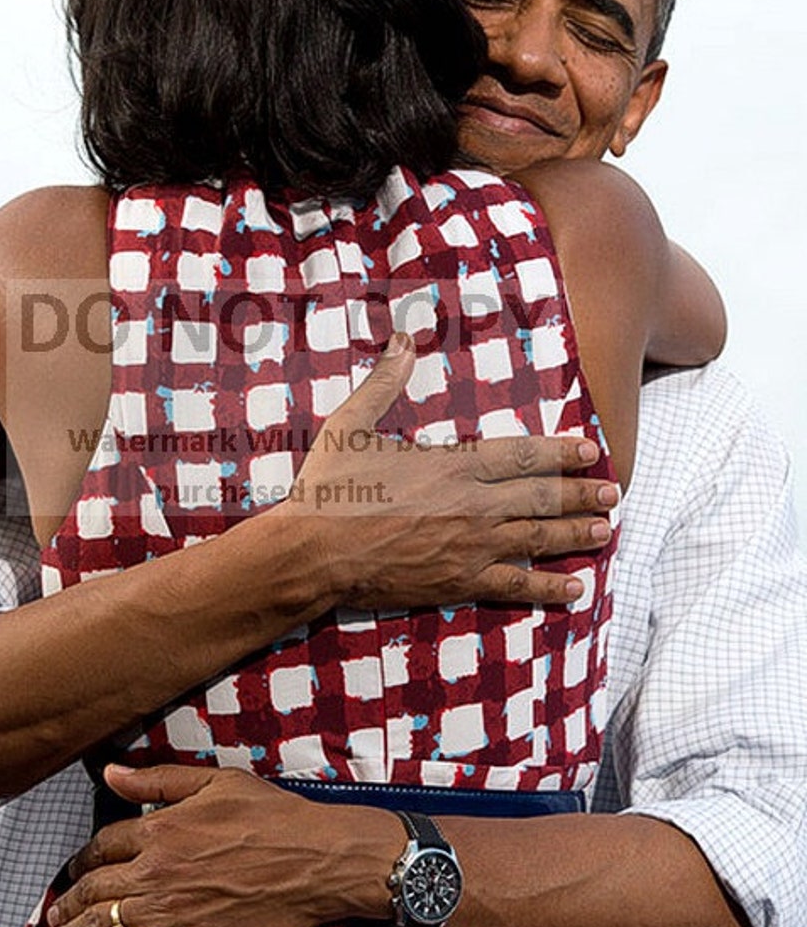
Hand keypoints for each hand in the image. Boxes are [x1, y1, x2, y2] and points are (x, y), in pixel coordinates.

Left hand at [43, 762, 401, 926]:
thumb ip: (157, 780)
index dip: (84, 857)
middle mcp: (155, 869)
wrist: (313, 859)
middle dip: (68, 899)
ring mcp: (167, 909)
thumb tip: (111, 773)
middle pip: (95, 887)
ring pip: (102, 923)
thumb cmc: (272, 816)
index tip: (77, 866)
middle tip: (55, 910)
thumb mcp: (214, 781)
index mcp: (161, 828)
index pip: (104, 844)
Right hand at [274, 332, 617, 609]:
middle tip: (612, 492)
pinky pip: (516, 584)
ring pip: (538, 538)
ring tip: (604, 529)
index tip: (591, 450)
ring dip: (575, 533)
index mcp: (454, 464)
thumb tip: (402, 339)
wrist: (315, 552)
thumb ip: (384, 382)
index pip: (523, 454)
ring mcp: (471, 546)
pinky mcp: (460, 581)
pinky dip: (548, 586)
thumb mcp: (352, 425)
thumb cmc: (330, 488)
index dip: (561, 452)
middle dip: (581, 493)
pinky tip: (574, 588)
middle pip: (542, 496)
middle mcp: (473, 504)